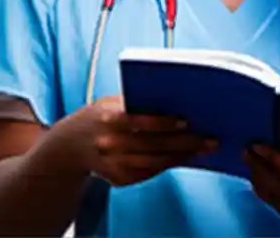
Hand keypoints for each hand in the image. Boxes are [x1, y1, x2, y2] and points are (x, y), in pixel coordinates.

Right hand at [63, 95, 215, 185]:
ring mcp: (112, 164)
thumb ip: (138, 102)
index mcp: (109, 118)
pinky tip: (186, 157)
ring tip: (205, 150)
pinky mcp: (118, 179)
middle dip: (185, 143)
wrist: (68, 145)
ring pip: (154, 162)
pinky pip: (149, 172)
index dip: (164, 123)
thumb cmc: (100, 116)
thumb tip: (178, 100)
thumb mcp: (112, 102)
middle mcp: (109, 143)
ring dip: (182, 156)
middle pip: (153, 145)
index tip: (187, 122)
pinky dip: (169, 164)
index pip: (140, 121)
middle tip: (211, 140)